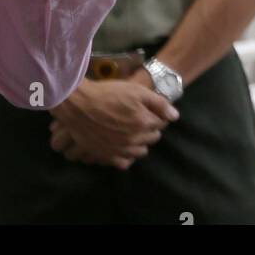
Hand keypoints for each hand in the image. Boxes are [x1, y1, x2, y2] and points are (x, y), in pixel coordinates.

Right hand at [49, 76, 177, 169]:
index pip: (161, 124)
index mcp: (144, 123)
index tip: (151, 112)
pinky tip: (123, 147)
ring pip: (139, 152)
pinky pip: (123, 163)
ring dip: (140, 143)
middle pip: (151, 138)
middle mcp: (134, 140)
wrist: (79, 105)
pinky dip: (126, 156)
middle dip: (150, 129)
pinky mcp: (105, 155)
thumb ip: (159, 104)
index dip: (157, 116)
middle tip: (142, 120)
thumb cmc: (109, 94)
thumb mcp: (137, 91)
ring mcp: (119, 150)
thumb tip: (175, 117)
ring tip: (133, 133)